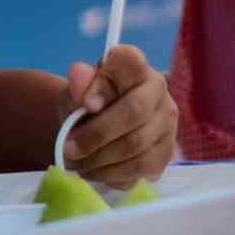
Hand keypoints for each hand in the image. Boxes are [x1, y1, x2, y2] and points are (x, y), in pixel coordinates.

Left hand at [60, 44, 175, 187]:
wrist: (92, 128)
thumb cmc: (86, 105)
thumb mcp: (75, 93)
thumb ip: (78, 84)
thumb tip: (78, 74)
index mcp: (135, 67)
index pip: (129, 61)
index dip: (106, 84)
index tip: (86, 105)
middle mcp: (159, 91)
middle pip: (134, 112)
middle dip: (95, 135)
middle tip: (68, 148)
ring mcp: (167, 123)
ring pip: (136, 145)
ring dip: (100, 159)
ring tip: (76, 162)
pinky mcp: (166, 152)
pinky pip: (141, 168)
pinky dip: (112, 173)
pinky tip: (94, 170)